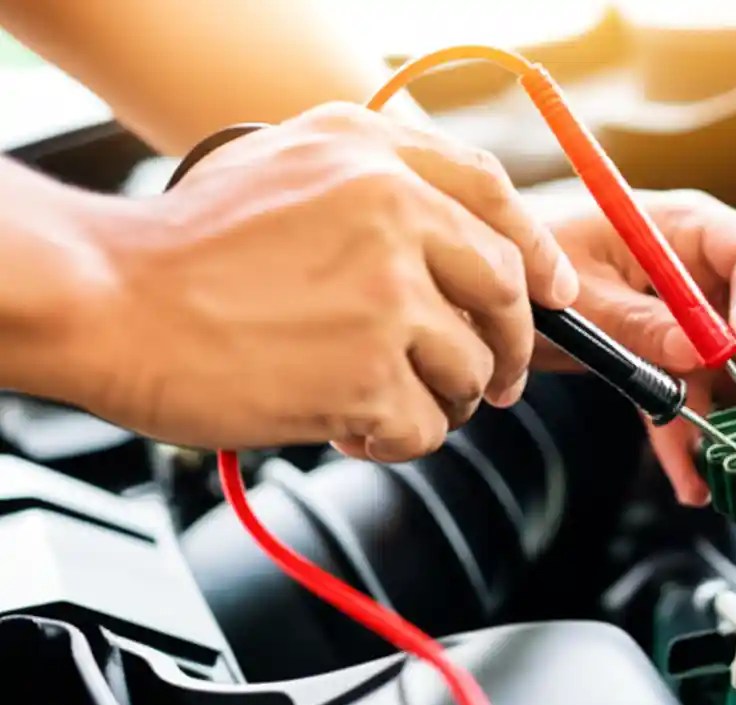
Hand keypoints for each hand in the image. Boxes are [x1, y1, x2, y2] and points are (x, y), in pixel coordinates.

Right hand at [80, 102, 577, 459]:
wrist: (110, 299)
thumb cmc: (189, 243)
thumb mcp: (290, 162)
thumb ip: (381, 179)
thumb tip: (463, 232)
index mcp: (380, 160)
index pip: (499, 200)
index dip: (538, 255)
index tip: (551, 292)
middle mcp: (397, 221)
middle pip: (507, 294)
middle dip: (510, 346)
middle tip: (498, 377)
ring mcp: (387, 302)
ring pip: (472, 371)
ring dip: (444, 399)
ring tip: (387, 397)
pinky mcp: (367, 377)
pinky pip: (426, 427)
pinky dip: (398, 439)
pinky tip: (354, 425)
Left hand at [532, 189, 735, 504]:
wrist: (500, 278)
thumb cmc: (534, 254)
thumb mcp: (577, 288)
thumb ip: (635, 320)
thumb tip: (697, 352)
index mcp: (686, 229)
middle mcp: (702, 272)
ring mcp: (691, 319)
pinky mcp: (668, 360)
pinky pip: (691, 400)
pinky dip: (689, 441)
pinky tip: (691, 479)